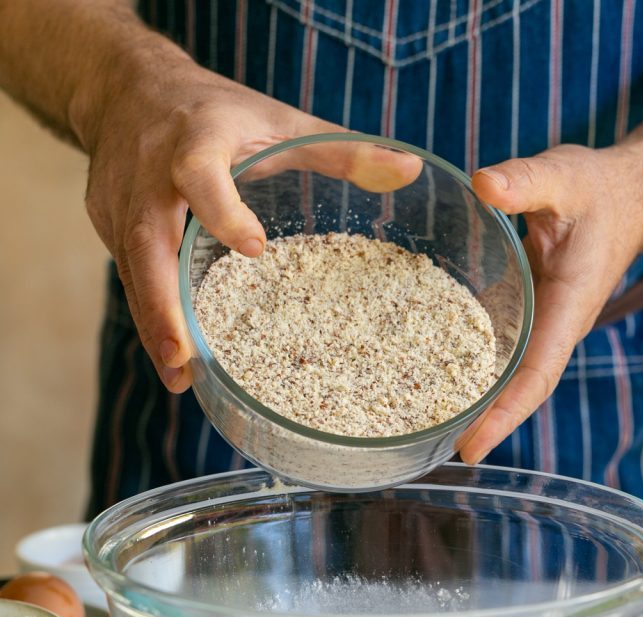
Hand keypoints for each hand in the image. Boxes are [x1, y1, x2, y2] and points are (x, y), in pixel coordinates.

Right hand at [77, 44, 417, 392]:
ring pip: (133, 272)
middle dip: (163, 304)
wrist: (124, 87)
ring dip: (153, 326)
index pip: (201, 176)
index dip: (222, 210)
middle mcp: (150, 176)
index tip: (254, 248)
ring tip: (179, 377)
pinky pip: (128, 275)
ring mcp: (120, 204)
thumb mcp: (279, 120)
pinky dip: (149, 315)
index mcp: (196, 141)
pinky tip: (173, 355)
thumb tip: (412, 169)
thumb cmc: (214, 110)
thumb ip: (341, 149)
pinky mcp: (105, 224)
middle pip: (148, 245)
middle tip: (184, 357)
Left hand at [458, 144, 642, 463]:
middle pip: (520, 390)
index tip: (471, 448)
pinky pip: (503, 350)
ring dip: (479, 402)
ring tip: (431, 427)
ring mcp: (545, 324)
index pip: (536, 375)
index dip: (504, 414)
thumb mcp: (564, 176)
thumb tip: (483, 184)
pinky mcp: (533, 314)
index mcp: (568, 307)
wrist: (632, 195)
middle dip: (484, 423)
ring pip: (511, 375)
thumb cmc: (601, 189)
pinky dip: (476, 368)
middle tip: (436, 451)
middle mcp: (556, 327)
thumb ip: (526, 180)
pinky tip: (439, 375)